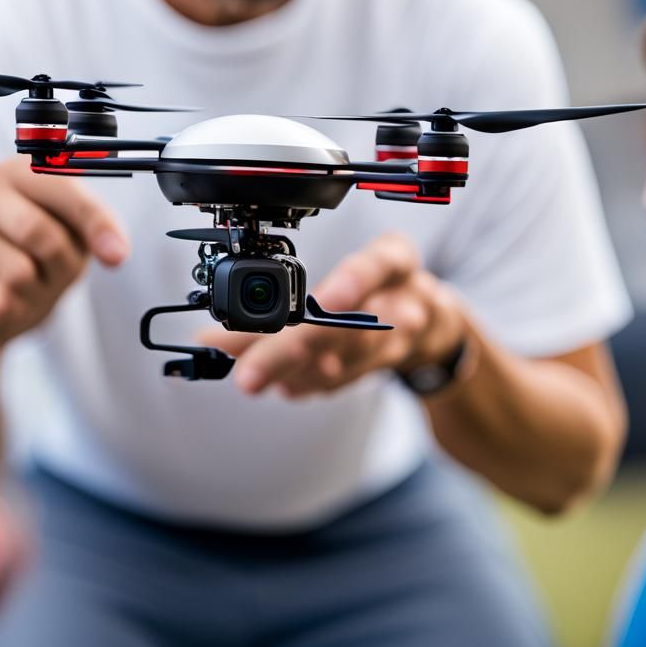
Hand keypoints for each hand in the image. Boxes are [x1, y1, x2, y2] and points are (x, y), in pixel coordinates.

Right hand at [0, 156, 129, 343]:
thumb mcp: (79, 227)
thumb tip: (115, 253)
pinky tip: (9, 305)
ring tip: (37, 282)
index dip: (95, 224)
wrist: (4, 288)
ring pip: (18, 274)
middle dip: (62, 261)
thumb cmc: (50, 246)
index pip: (63, 190)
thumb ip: (99, 227)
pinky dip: (10, 309)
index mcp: (21, 170)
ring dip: (40, 289)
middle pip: (35, 231)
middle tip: (64, 271)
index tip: (116, 256)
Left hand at [197, 233, 465, 397]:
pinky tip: (286, 385)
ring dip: (298, 372)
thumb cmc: (376, 286)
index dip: (353, 282)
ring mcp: (403, 338)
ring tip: (257, 379)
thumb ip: (279, 302)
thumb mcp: (345, 274)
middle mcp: (402, 298)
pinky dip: (311, 384)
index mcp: (392, 261)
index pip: (376, 265)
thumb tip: (210, 336)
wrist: (435, 322)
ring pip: (348, 361)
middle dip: (295, 350)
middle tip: (250, 375)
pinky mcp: (393, 366)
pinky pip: (347, 380)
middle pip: (351, 327)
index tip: (329, 299)